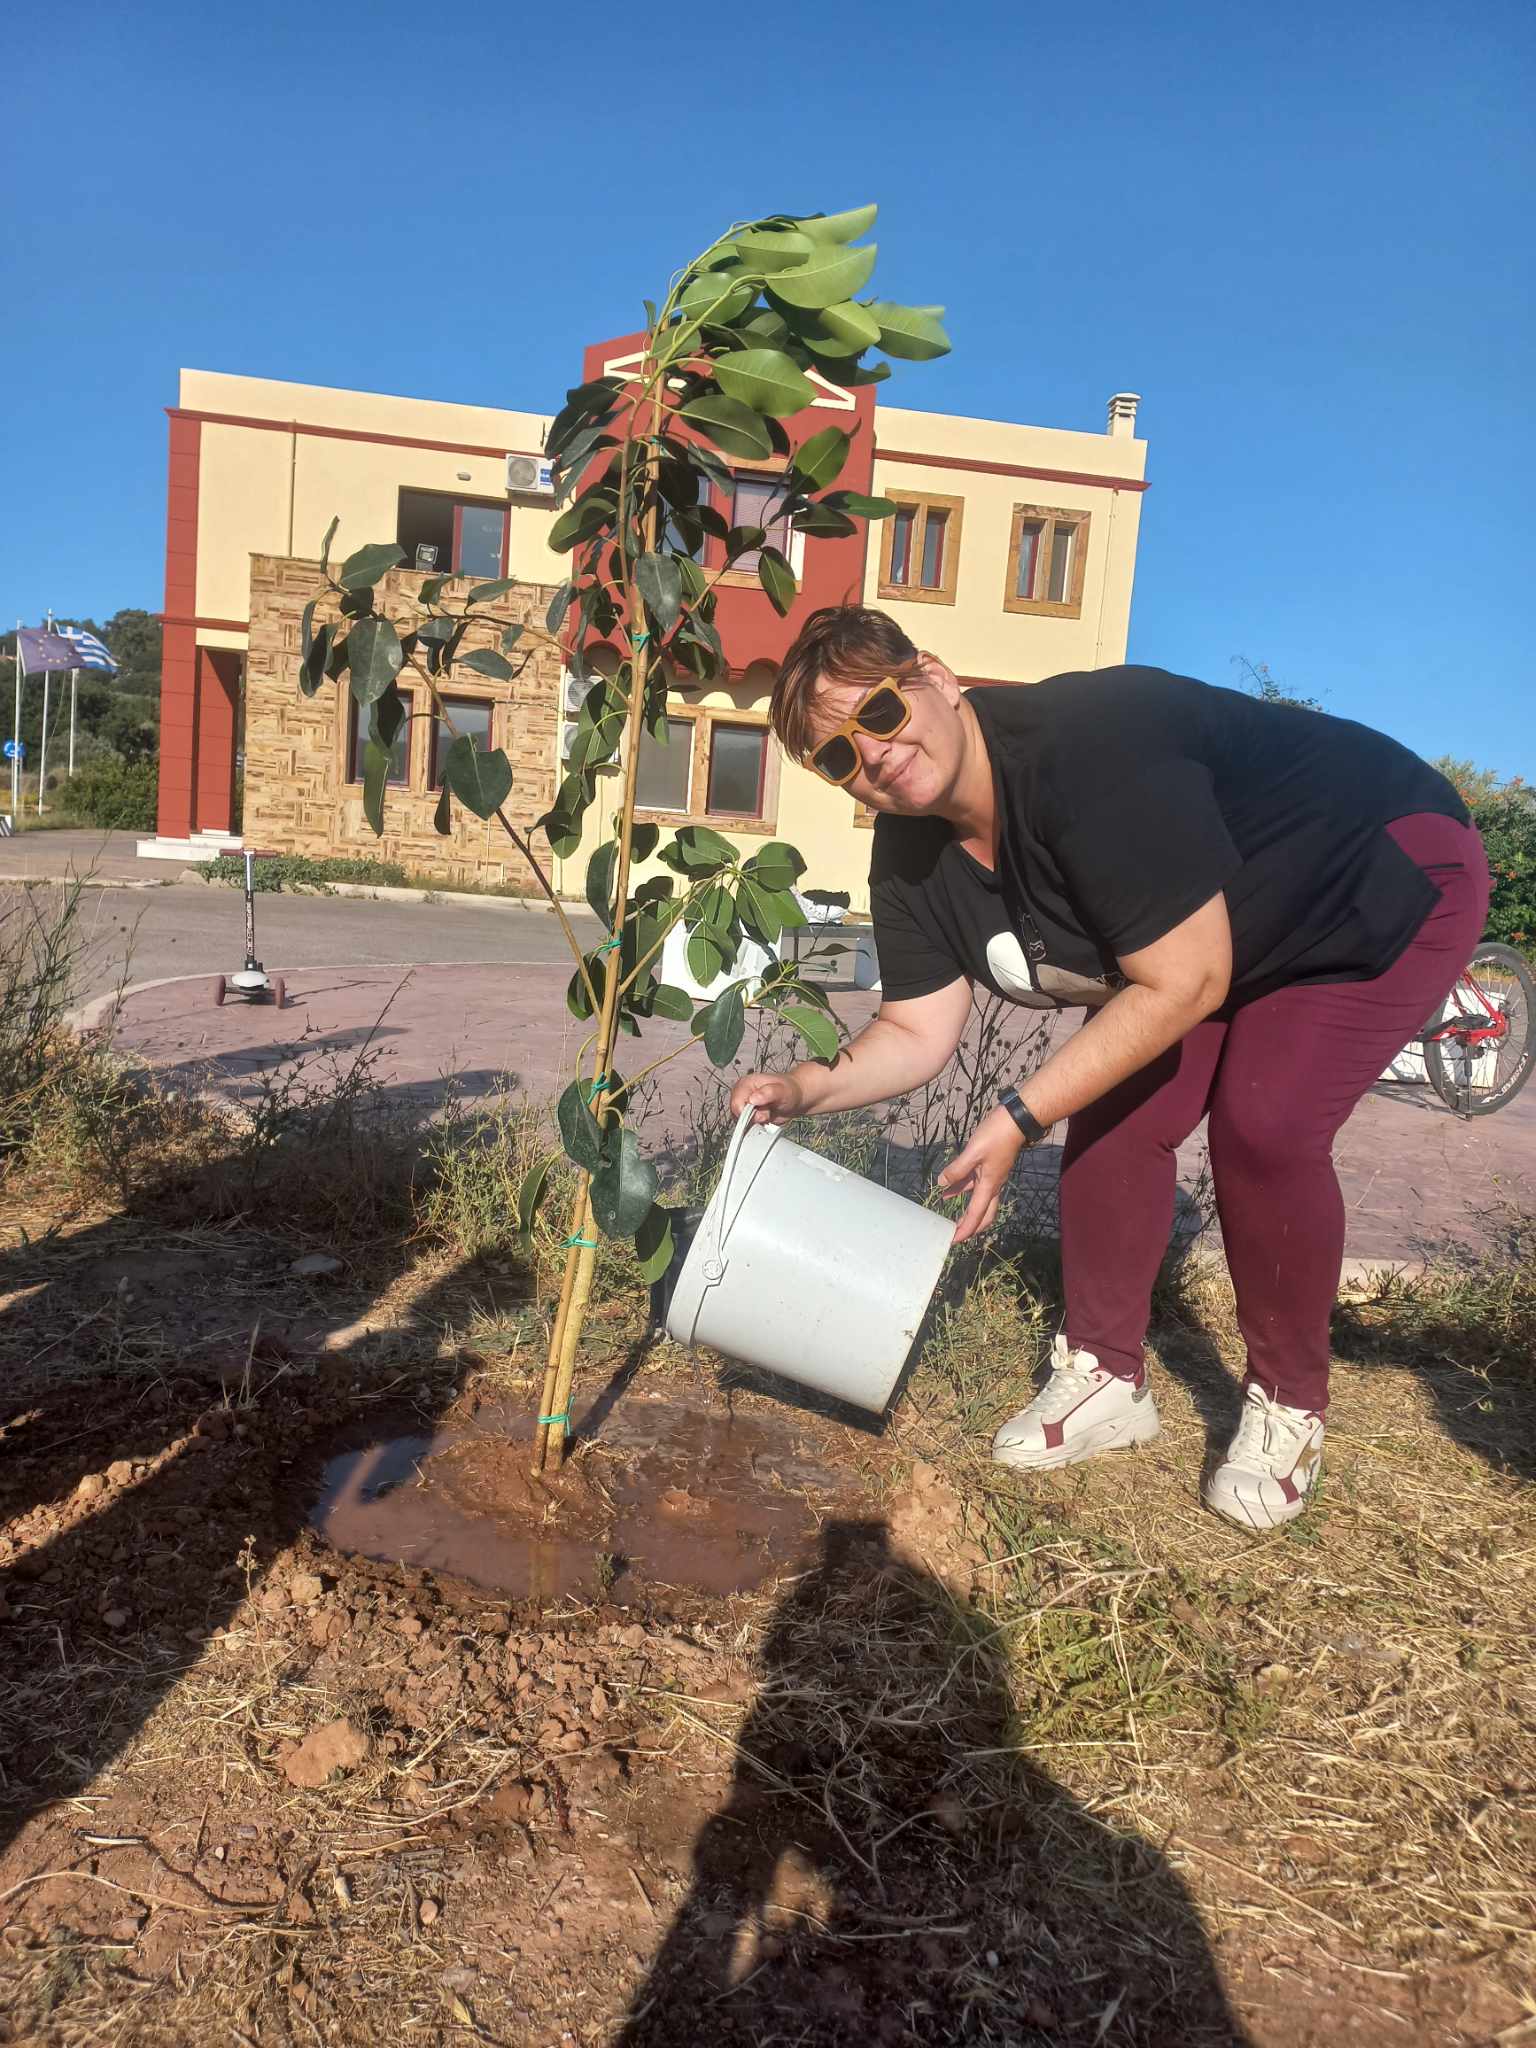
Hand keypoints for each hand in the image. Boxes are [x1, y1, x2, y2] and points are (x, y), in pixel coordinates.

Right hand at [729, 1071, 805, 1126]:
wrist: (796, 1097)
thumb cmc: (790, 1090)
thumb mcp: (782, 1090)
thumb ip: (768, 1093)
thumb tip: (753, 1099)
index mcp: (745, 1084)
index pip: (736, 1104)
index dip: (747, 1113)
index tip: (761, 1114)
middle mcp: (742, 1094)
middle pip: (737, 1115)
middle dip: (753, 1119)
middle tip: (767, 1113)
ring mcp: (745, 1105)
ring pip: (742, 1123)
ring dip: (756, 1123)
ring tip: (768, 1114)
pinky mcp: (748, 1116)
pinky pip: (748, 1127)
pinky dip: (758, 1126)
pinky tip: (767, 1118)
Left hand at [936, 1107, 1026, 1242]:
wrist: (1015, 1121)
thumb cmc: (996, 1135)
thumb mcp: (973, 1152)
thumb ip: (957, 1170)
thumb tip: (942, 1184)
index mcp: (989, 1186)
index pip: (976, 1216)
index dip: (965, 1230)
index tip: (953, 1241)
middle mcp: (992, 1186)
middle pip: (984, 1215)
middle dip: (971, 1227)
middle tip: (956, 1235)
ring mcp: (992, 1177)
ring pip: (979, 1201)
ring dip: (965, 1210)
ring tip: (948, 1217)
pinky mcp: (989, 1167)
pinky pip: (974, 1185)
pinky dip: (962, 1190)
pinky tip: (948, 1190)